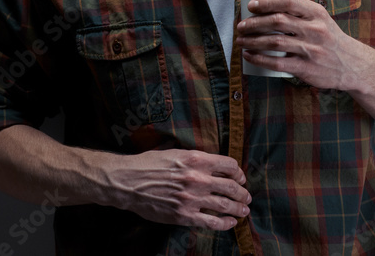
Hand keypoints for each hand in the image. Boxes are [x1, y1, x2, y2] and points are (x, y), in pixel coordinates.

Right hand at [103, 148, 250, 230]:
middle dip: (243, 193)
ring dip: (239, 209)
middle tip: (247, 197)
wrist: (127, 182)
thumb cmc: (149, 164)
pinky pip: (211, 222)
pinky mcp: (183, 215)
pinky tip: (230, 223)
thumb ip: (196, 158)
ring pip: (225, 205)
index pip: (229, 165)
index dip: (238, 172)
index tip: (240, 178)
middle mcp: (198, 178)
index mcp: (197, 159)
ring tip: (244, 211)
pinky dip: (224, 224)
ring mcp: (191, 198)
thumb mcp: (176, 152)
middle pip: (231, 186)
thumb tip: (213, 162)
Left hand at [236, 0, 374, 90]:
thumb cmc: (331, 40)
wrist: (352, 66)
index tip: (251, 5)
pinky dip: (259, 59)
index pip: (289, 1)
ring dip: (252, 40)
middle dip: (254, 23)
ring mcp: (310, 50)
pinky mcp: (305, 68)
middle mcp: (314, 30)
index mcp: (318, 13)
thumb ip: (301, 13)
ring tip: (241, 40)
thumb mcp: (323, 20)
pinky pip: (276, 63)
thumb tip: (269, 7)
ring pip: (274, 42)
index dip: (267, 1)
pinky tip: (249, 55)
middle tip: (241, 25)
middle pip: (277, 21)